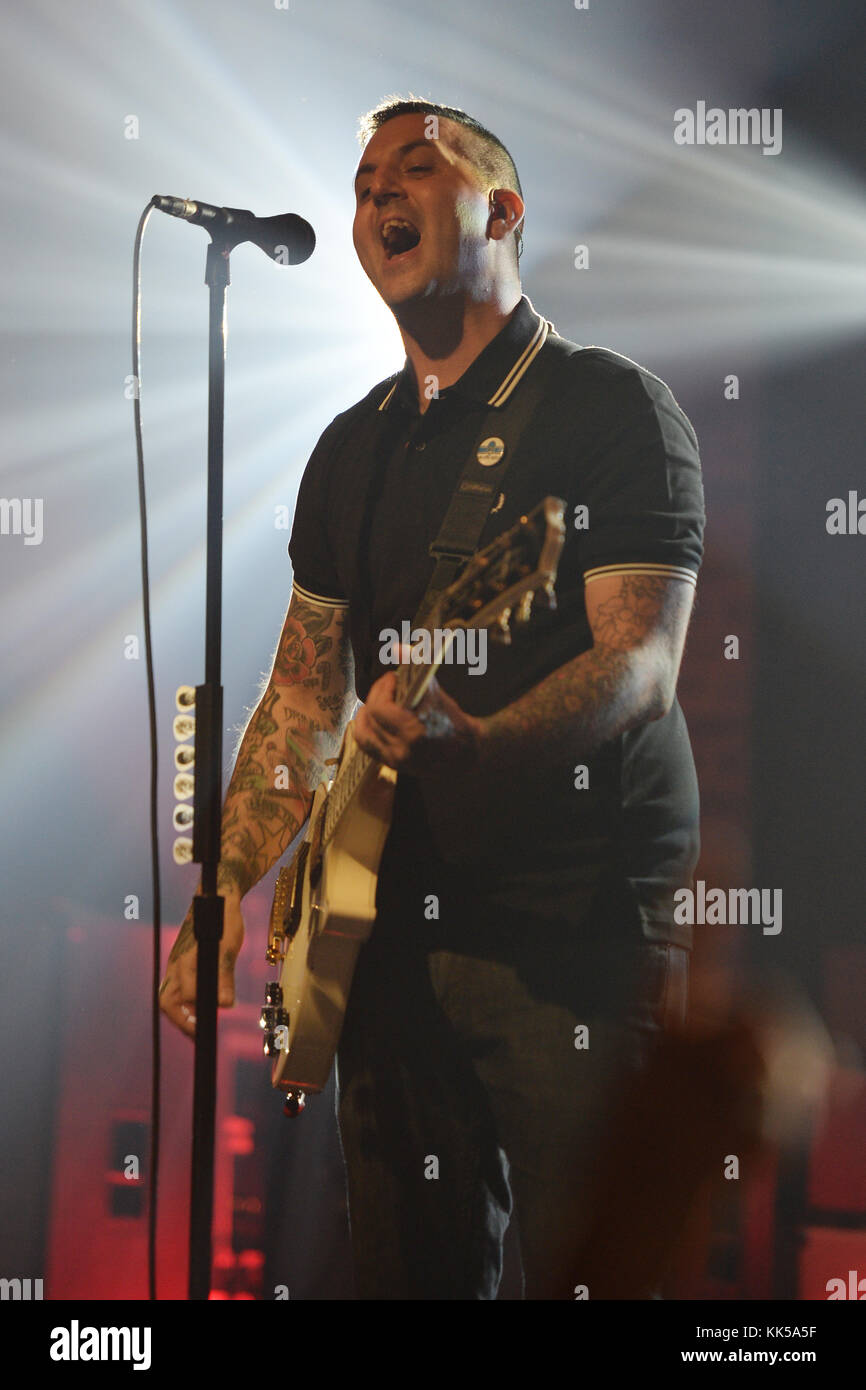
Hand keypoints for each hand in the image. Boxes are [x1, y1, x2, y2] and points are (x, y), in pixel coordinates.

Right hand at [159, 893, 244, 1038]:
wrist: (217, 898)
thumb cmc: (224, 920)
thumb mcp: (229, 947)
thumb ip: (225, 975)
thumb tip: (225, 1005)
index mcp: (186, 960)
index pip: (187, 996)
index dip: (198, 1013)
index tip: (207, 1029)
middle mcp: (176, 964)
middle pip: (168, 1001)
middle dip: (180, 1021)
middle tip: (197, 1035)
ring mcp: (176, 964)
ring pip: (170, 996)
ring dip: (182, 1015)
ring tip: (198, 1029)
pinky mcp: (180, 963)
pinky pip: (176, 988)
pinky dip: (185, 1003)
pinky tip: (200, 1009)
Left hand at [353, 655, 483, 777]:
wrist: (468, 754)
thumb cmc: (454, 722)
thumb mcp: (437, 695)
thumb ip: (416, 670)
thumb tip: (398, 648)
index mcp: (413, 732)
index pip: (380, 708)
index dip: (383, 688)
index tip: (394, 678)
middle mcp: (401, 750)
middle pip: (370, 718)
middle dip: (376, 696)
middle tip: (387, 687)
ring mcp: (395, 760)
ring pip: (363, 733)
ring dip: (367, 713)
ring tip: (378, 702)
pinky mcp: (392, 765)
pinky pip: (367, 745)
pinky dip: (367, 729)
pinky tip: (374, 718)